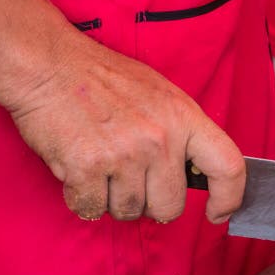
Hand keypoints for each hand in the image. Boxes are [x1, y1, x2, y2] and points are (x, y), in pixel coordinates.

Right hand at [8, 29, 243, 223]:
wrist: (46, 61)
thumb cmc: (103, 79)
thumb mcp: (160, 94)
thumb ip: (183, 133)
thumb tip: (200, 176)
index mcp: (184, 117)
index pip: (228, 167)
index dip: (229, 198)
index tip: (216, 213)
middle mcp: (159, 138)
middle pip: (171, 207)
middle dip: (151, 204)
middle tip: (132, 180)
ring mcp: (124, 154)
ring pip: (130, 211)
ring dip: (114, 200)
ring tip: (102, 167)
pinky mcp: (86, 168)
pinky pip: (93, 208)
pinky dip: (83, 199)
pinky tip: (78, 171)